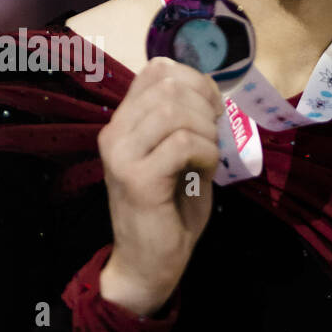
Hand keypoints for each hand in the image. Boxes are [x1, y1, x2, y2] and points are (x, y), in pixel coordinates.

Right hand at [97, 57, 224, 315]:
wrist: (150, 261)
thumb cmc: (170, 209)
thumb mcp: (180, 156)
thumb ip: (186, 123)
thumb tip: (212, 93)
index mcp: (124, 121)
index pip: (156, 70)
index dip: (195, 81)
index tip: (213, 109)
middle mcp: (115, 131)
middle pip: (168, 86)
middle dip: (205, 106)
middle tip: (216, 136)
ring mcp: (121, 154)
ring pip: (174, 111)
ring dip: (206, 131)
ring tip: (209, 156)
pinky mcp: (137, 178)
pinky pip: (182, 143)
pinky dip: (206, 153)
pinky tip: (206, 171)